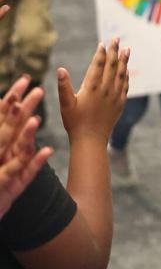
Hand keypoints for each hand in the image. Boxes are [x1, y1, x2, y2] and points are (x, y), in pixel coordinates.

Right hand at [0, 77, 52, 218]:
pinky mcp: (8, 188)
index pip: (1, 117)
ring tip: (38, 119)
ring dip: (26, 133)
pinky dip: (34, 162)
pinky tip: (48, 150)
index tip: (24, 80)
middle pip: (9, 127)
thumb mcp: (0, 157)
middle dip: (22, 109)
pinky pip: (23, 173)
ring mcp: (1, 170)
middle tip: (38, 89)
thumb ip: (5, 134)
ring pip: (15, 149)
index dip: (12, 99)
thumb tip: (14, 110)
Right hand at [58, 38, 130, 142]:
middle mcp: (106, 90)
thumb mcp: (65, 104)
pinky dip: (126, 76)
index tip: (103, 43)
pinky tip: (126, 71)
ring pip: (122, 74)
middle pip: (112, 66)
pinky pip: (125, 86)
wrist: (91, 139)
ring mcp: (115, 96)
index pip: (98, 65)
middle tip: (117, 38)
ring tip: (127, 49)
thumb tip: (60, 69)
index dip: (101, 53)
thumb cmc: (74, 122)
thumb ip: (63, 86)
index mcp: (92, 88)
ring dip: (124, 61)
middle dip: (115, 51)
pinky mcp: (120, 103)